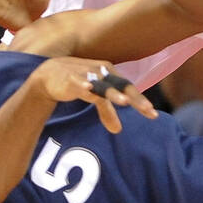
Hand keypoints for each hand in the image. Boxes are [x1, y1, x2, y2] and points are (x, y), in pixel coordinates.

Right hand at [33, 58, 156, 132]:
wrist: (49, 74)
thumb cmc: (77, 83)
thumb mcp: (95, 97)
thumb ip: (106, 112)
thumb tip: (118, 130)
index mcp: (110, 74)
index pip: (129, 87)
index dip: (141, 101)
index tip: (153, 114)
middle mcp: (101, 72)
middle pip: (121, 86)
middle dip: (135, 98)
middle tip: (148, 110)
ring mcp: (86, 74)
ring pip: (103, 85)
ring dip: (113, 93)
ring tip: (124, 102)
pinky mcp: (70, 79)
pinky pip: (78, 82)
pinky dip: (83, 85)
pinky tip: (88, 89)